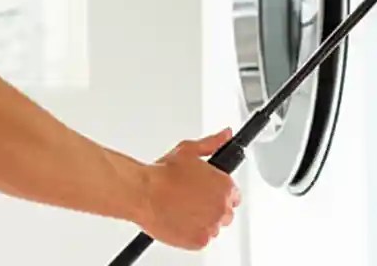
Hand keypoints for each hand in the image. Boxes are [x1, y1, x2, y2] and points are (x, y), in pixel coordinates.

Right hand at [137, 128, 241, 249]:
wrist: (143, 193)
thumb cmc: (163, 174)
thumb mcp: (189, 151)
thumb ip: (212, 143)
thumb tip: (225, 135)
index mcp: (224, 185)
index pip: (233, 194)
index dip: (219, 193)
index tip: (208, 193)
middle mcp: (221, 206)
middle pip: (226, 212)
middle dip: (212, 207)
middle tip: (193, 201)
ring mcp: (211, 225)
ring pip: (214, 227)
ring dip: (203, 221)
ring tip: (183, 210)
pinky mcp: (199, 241)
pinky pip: (202, 240)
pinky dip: (193, 233)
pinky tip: (181, 221)